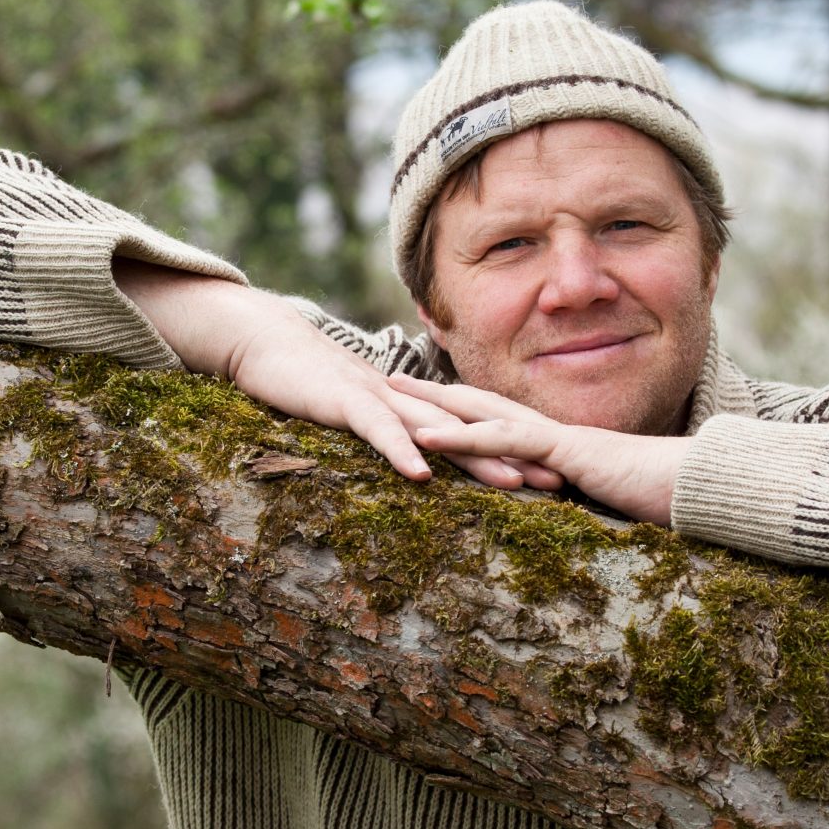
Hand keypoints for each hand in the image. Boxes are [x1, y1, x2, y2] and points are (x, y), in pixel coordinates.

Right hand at [113, 262, 554, 489]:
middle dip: (517, 456)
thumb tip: (418, 466)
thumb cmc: (311, 385)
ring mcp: (379, 399)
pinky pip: (379, 431)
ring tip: (517, 484)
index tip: (556, 475)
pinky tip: (423, 476)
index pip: (473, 431)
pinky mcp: (345, 402)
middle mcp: (406, 401)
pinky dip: (402, 451)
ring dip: (477, 457)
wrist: (266, 344)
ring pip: (437, 431)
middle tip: (562, 482)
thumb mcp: (358, 417)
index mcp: (413, 407)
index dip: (514, 451)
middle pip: (471, 431)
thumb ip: (389, 435)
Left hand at [388, 374, 689, 524]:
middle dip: (433, 391)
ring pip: (483, 413)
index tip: (424, 400)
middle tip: (387, 377)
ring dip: (432, 403)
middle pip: (481, 403)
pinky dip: (462, 436)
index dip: (462, 408)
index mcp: (559, 445)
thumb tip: (560, 518)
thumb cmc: (663, 500)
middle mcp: (552, 433)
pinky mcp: (565, 451)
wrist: (701, 489)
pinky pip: (504, 440)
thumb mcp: (606, 504)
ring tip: (388, 393)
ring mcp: (557, 437)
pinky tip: (425, 436)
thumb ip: (578, 502)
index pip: (500, 420)